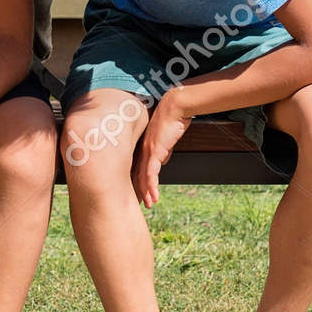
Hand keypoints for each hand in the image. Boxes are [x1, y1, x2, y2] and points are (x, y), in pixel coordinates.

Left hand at [132, 92, 191, 207]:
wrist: (175, 106)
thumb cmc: (172, 119)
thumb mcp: (167, 139)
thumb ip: (163, 150)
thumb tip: (162, 161)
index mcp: (144, 147)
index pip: (137, 168)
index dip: (136, 182)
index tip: (135, 193)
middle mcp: (143, 150)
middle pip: (136, 175)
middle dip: (136, 191)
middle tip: (135, 205)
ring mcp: (148, 151)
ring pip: (142, 177)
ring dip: (145, 192)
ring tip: (146, 205)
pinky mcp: (155, 151)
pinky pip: (151, 173)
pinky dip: (151, 186)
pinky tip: (153, 197)